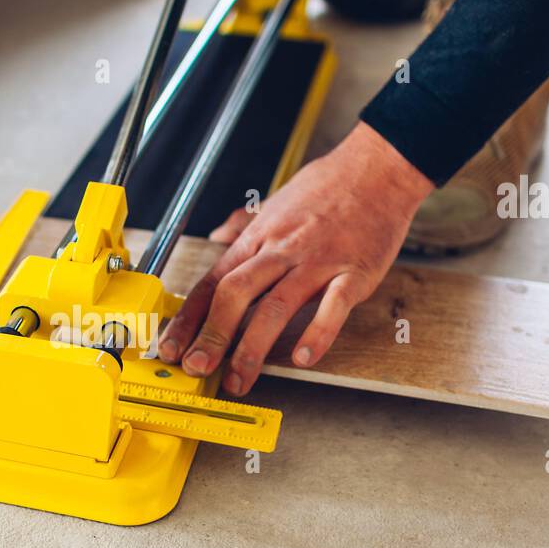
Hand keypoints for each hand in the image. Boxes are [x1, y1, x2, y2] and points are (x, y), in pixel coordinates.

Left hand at [157, 122, 434, 394]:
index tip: (170, 346)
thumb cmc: (327, 188)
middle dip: (212, 336)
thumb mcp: (276, 202)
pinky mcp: (354, 272)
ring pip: (276, 306)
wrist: (378, 168)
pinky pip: (333, 306)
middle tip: (196, 368)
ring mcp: (317, 262)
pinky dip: (317, 333)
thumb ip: (245, 225)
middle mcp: (281, 251)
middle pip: (235, 294)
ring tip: (238, 379)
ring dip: (252, 347)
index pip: (212, 282)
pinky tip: (303, 358)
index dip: (188, 318)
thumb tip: (218, 236)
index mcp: (258, 239)